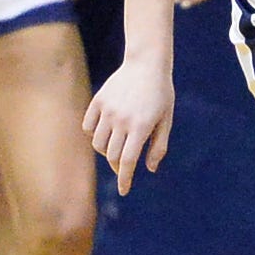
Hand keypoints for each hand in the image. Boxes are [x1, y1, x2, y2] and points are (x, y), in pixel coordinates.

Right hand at [83, 58, 174, 195]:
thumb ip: (159, 146)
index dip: (125, 179)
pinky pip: (88, 127)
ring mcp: (108, 110)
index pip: (128, 161)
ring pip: (98, 144)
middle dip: (118, 167)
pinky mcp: (98, 101)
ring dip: (106, 152)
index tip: (123, 191)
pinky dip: (93, 135)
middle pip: (112, 155)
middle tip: (125, 167)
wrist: (147, 63)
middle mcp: (122, 120)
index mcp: (141, 126)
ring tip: (116, 147)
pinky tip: (104, 133)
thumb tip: (150, 169)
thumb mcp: (166, 120)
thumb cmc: (161, 94)